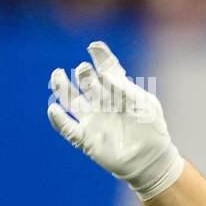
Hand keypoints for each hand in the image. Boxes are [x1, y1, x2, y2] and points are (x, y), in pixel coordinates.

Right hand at [47, 41, 183, 200]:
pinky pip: (67, 128)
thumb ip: (126, 89)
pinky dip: (58, 119)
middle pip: (86, 81)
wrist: (151, 159)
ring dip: (61, 87)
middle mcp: (102, 102)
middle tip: (84, 70)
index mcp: (118, 91)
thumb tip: (104, 75)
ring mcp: (92, 119)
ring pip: (70, 100)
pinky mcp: (86, 138)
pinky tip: (53, 109)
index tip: (94, 47)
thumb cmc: (152, 129)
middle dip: (83, 73)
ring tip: (57, 74)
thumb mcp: (144, 105)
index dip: (100, 56)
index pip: (106, 68)